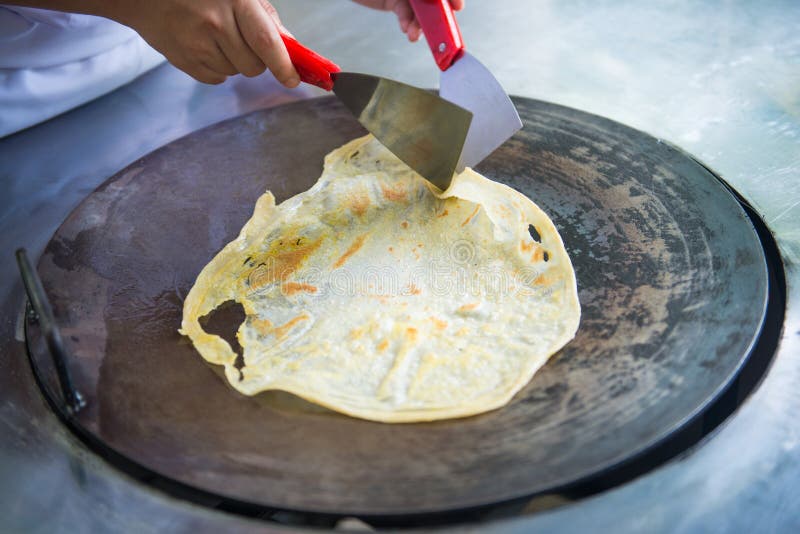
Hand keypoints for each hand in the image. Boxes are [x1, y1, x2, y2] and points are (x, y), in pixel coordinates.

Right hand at [106, 0, 299, 85]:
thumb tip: (289, 46)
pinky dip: (217, 69)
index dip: (283, 65)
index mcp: (235, 1)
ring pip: (235, 73)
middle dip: (257, 61)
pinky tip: (205, 47)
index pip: (266, 42)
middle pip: (254, 66)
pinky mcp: (183, 60)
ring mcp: (197, 44)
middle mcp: (216, 23)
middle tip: (243, 42)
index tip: (293, 80)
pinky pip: (215, 79)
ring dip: (234, 62)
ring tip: (217, 38)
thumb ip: (265, 17)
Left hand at [352, 0, 464, 41]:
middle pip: (433, 0)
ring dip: (421, 23)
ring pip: (421, 9)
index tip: (457, 7)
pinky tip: (408, 30)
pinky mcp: (395, 1)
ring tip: (415, 34)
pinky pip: (406, 13)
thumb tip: (434, 2)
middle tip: (441, 29)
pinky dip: (408, 22)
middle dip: (438, 14)